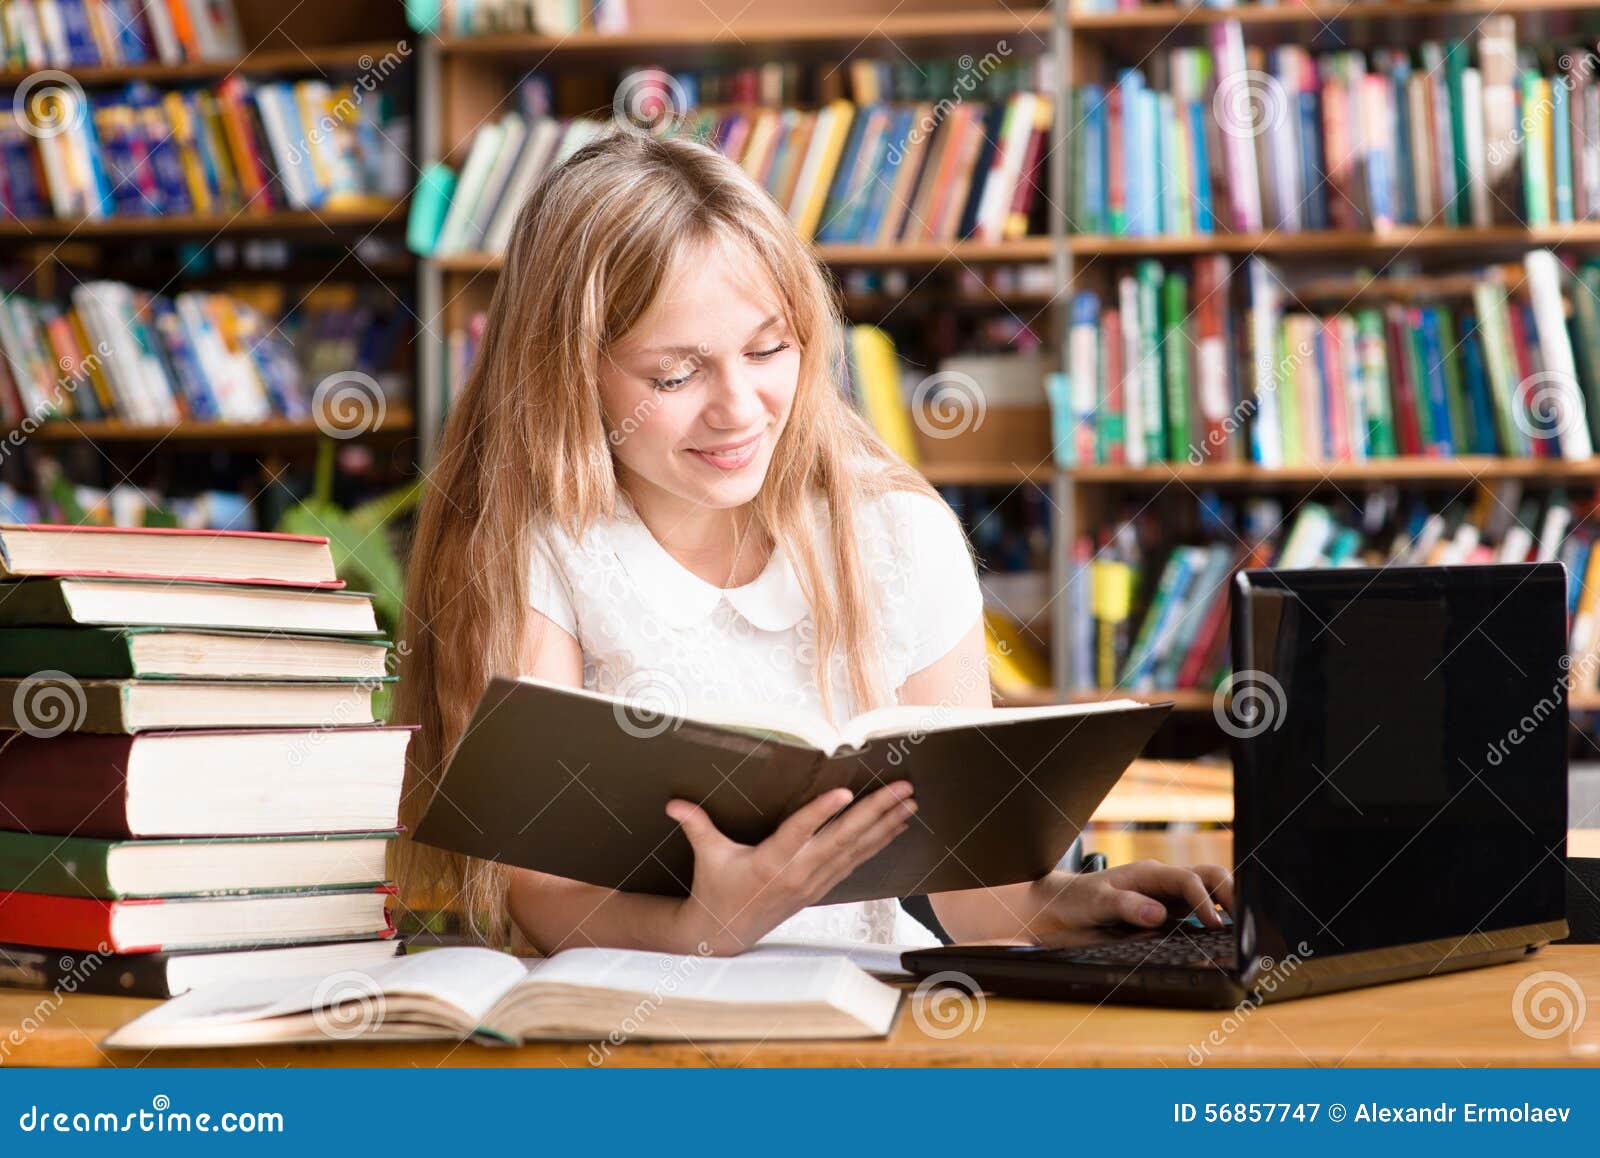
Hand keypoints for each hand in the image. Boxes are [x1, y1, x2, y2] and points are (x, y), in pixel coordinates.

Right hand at [663, 781, 917, 955]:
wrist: (725, 934)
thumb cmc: (715, 889)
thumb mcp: (706, 856)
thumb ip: (696, 825)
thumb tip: (673, 802)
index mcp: (770, 863)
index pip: (799, 832)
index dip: (821, 812)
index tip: (844, 792)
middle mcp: (798, 873)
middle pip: (843, 838)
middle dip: (876, 811)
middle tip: (902, 787)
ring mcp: (814, 883)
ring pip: (857, 850)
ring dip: (886, 824)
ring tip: (911, 801)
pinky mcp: (821, 888)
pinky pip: (856, 862)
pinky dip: (879, 843)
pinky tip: (897, 826)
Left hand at [1020, 860, 1233, 943]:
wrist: (1057, 910)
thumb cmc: (1075, 900)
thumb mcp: (1095, 902)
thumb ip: (1125, 906)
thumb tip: (1158, 914)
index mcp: (1149, 874)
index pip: (1188, 880)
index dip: (1204, 900)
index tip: (1213, 924)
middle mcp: (1164, 884)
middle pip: (1210, 878)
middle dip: (1232, 894)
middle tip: (1247, 923)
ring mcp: (1168, 900)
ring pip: (1210, 894)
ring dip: (1228, 906)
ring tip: (1245, 931)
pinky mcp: (1168, 919)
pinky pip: (1198, 917)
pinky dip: (1215, 924)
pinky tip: (1224, 941)